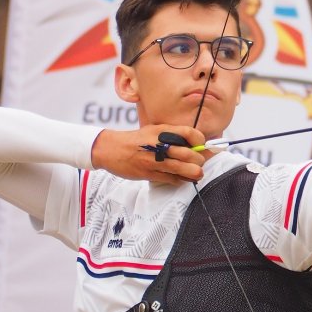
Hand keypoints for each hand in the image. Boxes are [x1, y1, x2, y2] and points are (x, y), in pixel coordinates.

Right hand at [90, 125, 206, 183]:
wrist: (111, 149)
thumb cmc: (137, 140)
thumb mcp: (155, 130)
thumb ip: (173, 135)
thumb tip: (194, 144)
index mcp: (163, 131)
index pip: (190, 133)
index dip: (200, 141)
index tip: (201, 146)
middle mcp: (160, 145)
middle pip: (189, 154)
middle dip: (199, 161)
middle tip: (200, 163)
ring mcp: (154, 160)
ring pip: (181, 169)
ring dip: (194, 173)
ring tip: (198, 174)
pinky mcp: (148, 173)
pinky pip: (170, 179)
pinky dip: (179, 180)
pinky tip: (181, 179)